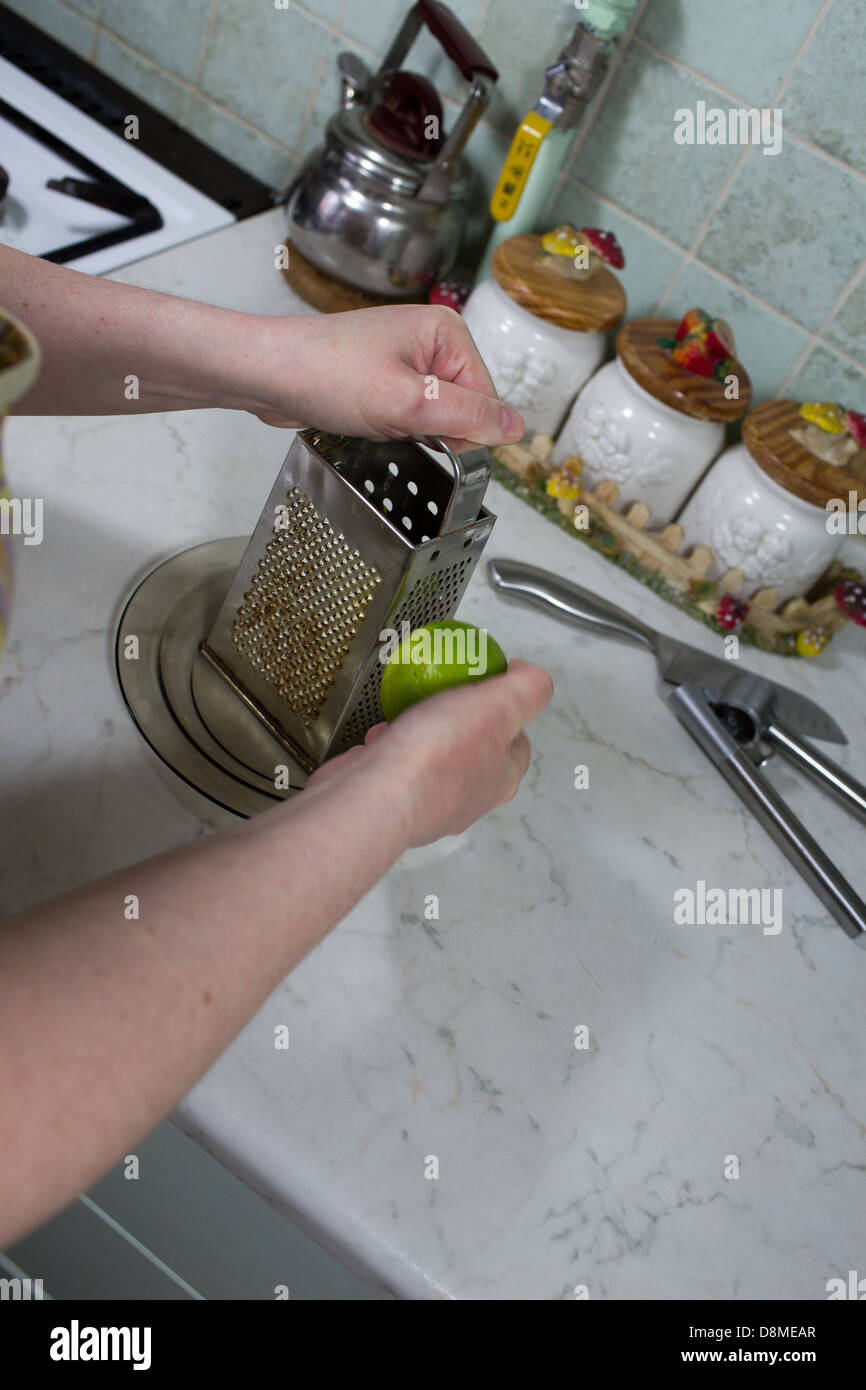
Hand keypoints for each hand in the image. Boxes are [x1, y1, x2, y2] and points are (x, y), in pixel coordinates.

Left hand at [251, 304, 524, 452]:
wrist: (267, 374)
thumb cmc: (326, 374)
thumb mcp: (408, 402)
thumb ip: (468, 416)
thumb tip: (516, 429)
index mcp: (446, 332)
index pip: (486, 397)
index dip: (465, 430)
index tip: (434, 440)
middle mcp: (431, 341)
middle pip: (463, 408)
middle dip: (435, 430)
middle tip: (396, 424)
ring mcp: (406, 360)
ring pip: (434, 417)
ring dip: (412, 432)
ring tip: (377, 419)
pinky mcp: (385, 380)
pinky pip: (409, 417)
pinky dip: (395, 430)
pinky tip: (370, 424)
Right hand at [304, 659, 552, 845]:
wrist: (373, 798)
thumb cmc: (436, 755)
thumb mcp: (499, 705)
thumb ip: (528, 688)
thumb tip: (531, 674)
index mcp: (502, 778)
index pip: (517, 741)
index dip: (505, 711)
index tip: (483, 687)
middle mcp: (470, 799)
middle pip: (475, 751)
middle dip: (458, 723)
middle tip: (441, 699)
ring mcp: (429, 807)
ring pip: (432, 762)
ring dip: (418, 736)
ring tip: (404, 715)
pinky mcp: (393, 806)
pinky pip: (395, 772)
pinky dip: (387, 752)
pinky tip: (378, 738)